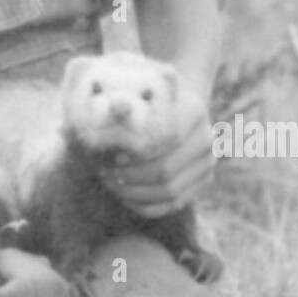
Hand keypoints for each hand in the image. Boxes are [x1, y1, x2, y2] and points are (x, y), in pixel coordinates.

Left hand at [101, 83, 214, 218]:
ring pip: (170, 192)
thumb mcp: (136, 90)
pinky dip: (147, 206)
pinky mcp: (202, 182)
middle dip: (130, 178)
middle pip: (165, 171)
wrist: (177, 105)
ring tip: (112, 184)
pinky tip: (125, 198)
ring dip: (135, 194)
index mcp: (193, 112)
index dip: (135, 157)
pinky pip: (173, 204)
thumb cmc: (147, 97)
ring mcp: (207, 163)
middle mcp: (206, 139)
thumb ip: (119, 101)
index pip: (163, 144)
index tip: (112, 157)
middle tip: (104, 174)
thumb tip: (90, 118)